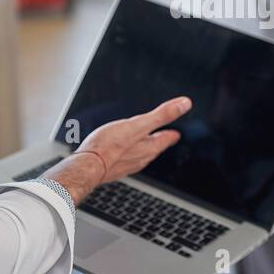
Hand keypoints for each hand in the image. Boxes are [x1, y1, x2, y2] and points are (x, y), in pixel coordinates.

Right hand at [44, 97, 191, 203]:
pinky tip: (120, 153)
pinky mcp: (111, 168)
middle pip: (153, 149)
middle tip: (163, 139)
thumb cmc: (109, 146)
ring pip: (139, 156)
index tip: (176, 134)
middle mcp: (139, 159)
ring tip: (143, 145)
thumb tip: (185, 104)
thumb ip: (161, 115)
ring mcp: (125, 165)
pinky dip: (127, 155)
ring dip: (143, 149)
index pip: (164, 140)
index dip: (170, 136)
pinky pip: (124, 160)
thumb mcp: (138, 125)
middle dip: (158, 143)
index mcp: (148, 148)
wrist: (88, 166)